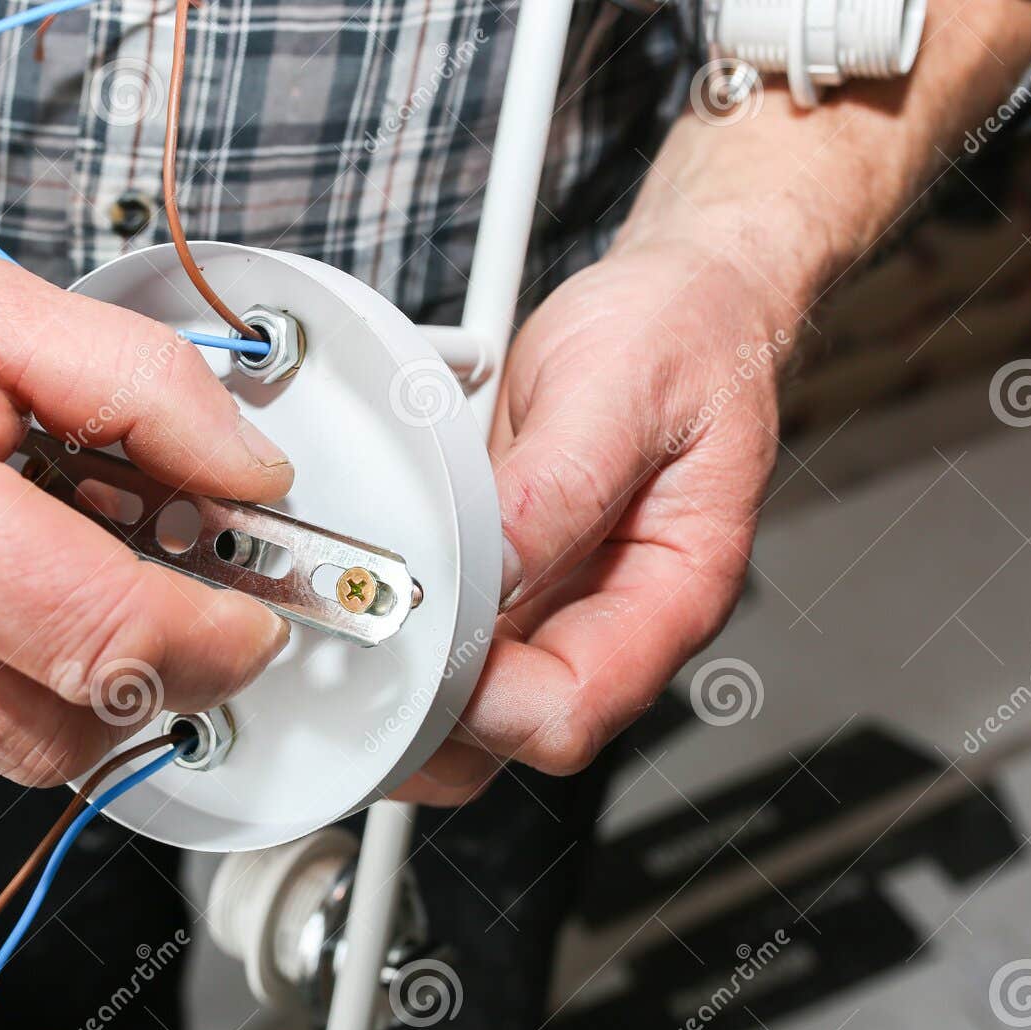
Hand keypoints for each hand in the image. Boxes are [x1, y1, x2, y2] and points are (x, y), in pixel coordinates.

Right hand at [0, 154, 293, 783]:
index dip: (212, 642)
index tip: (256, 621)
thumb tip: (252, 484)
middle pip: (62, 730)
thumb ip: (153, 398)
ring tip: (52, 559)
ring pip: (1, 744)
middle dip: (156, 676)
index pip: (101, 642)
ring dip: (68, 676)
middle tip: (186, 596)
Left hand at [398, 240, 794, 803]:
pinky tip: (364, 595)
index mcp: (671, 594)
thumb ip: (554, 488)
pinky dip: (404, 631)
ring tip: (348, 628)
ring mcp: (560, 604)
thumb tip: (487, 569)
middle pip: (517, 730)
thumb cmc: (682, 336)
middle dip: (432, 714)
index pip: (575, 707)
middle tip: (357, 653)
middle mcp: (614, 618)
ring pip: (477, 704)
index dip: (489, 699)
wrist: (679, 298)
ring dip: (407, 685)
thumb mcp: (619, 391)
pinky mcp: (516, 578)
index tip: (422, 642)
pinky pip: (455, 638)